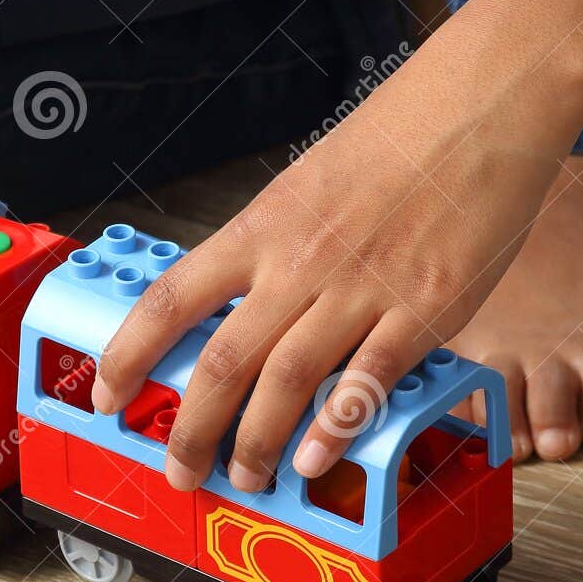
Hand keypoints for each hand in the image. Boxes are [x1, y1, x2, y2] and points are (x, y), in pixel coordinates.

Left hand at [91, 0, 582, 491]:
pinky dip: (335, 428)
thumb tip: (238, 302)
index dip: (127, 355)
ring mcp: (359, 289)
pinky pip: (367, 381)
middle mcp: (297, 264)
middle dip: (190, 428)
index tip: (104, 393)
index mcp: (260, 230)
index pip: (170, 301)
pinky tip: (314, 460)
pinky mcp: (424, 309)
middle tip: (179, 469)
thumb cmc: (392, 140)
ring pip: (285, 382)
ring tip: (244, 477)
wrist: (478, 105)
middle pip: (221, 362)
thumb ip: (270, 250)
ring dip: (256, 442)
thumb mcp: (302, 188)